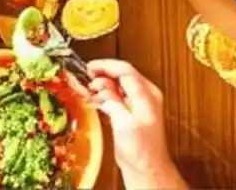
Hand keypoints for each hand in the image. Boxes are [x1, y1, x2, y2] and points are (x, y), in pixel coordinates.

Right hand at [77, 60, 184, 189]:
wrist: (145, 168)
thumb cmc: (140, 149)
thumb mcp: (124, 123)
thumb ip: (113, 101)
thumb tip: (102, 88)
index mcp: (147, 94)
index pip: (125, 70)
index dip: (105, 66)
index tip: (89, 67)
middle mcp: (145, 95)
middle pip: (121, 75)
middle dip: (103, 76)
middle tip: (88, 84)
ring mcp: (138, 103)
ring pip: (118, 85)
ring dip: (103, 87)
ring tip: (91, 94)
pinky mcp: (131, 111)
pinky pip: (117, 95)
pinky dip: (105, 95)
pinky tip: (96, 101)